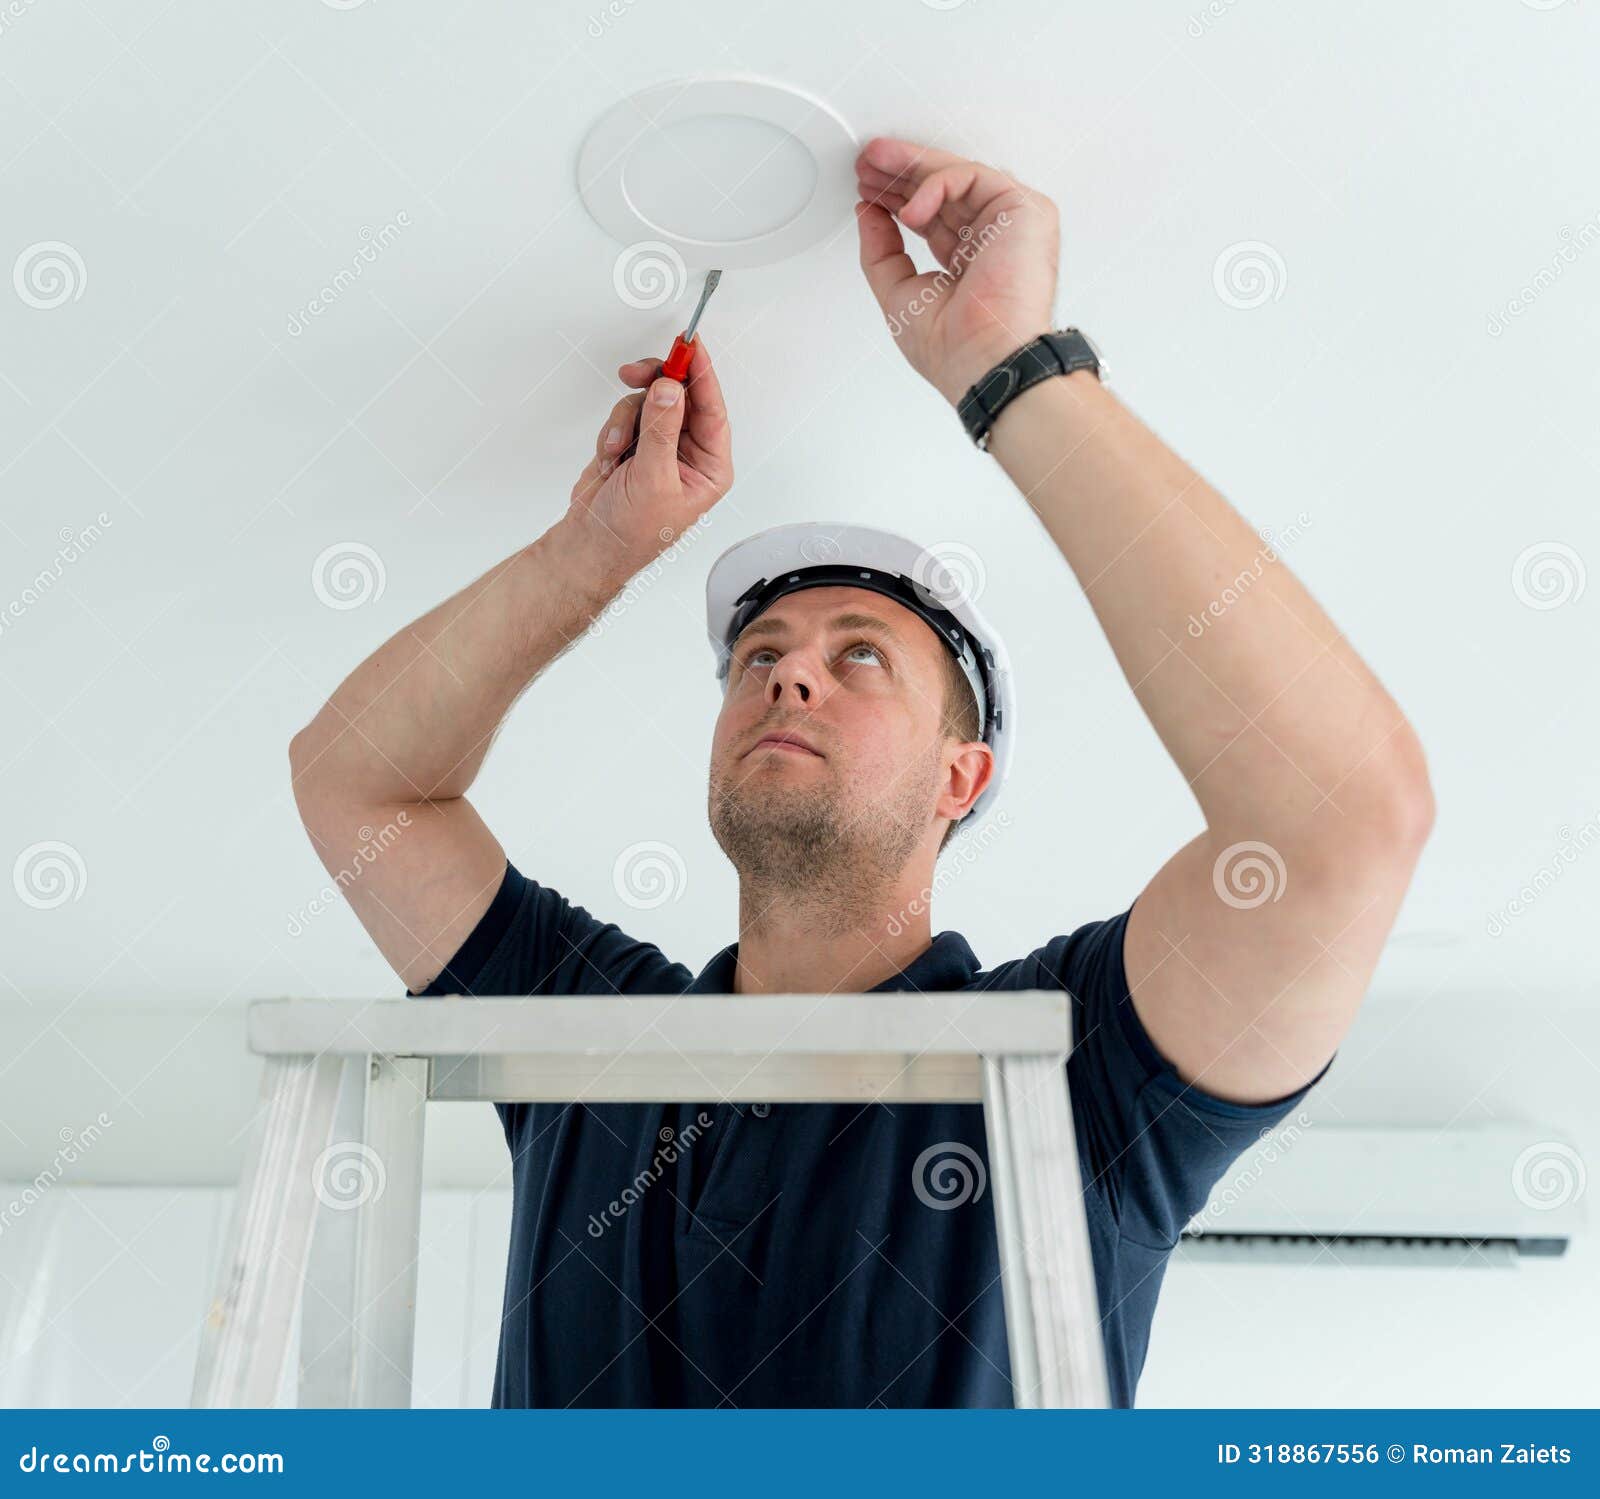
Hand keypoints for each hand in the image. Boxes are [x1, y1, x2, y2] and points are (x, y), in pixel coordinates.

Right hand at [566, 337, 733, 576]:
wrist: (591, 544)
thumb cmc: (631, 530)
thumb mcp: (653, 479)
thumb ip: (662, 430)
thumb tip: (671, 390)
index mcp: (709, 466)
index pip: (712, 408)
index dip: (701, 374)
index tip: (689, 346)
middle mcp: (689, 452)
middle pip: (679, 395)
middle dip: (654, 387)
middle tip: (635, 374)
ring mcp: (660, 445)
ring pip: (648, 402)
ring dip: (625, 422)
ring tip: (617, 451)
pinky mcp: (635, 443)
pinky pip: (626, 414)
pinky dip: (613, 432)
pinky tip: (610, 460)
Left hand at [854, 137, 1059, 406]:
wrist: (986, 362)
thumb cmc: (956, 349)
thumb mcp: (898, 293)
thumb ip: (881, 252)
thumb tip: (867, 212)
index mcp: (970, 263)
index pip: (933, 217)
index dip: (897, 199)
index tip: (866, 186)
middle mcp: (994, 241)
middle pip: (944, 192)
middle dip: (901, 173)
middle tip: (866, 162)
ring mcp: (1012, 224)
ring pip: (958, 176)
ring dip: (911, 164)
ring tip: (874, 162)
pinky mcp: (1024, 209)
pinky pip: (972, 177)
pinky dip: (935, 185)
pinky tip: (908, 208)